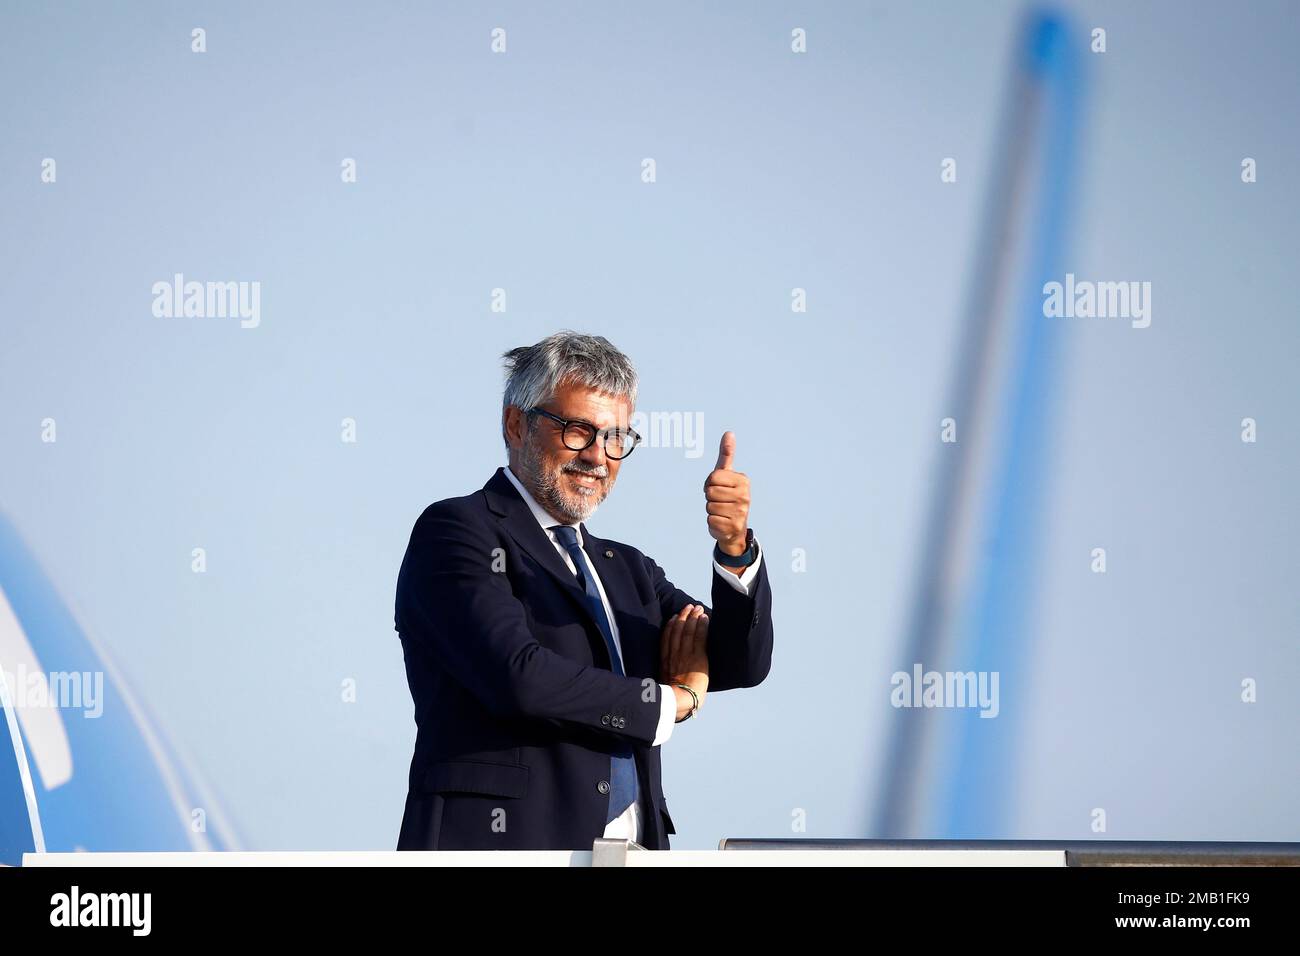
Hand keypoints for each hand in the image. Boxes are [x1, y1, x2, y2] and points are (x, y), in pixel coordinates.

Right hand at [660, 604, 708, 719]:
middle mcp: (674, 655)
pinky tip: (705, 618)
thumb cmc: (675, 700)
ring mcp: (685, 655)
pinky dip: (702, 626)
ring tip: (697, 608)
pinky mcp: (697, 656)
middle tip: (688, 607)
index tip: (674, 617)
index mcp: (665, 662)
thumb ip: (668, 678)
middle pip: (678, 632)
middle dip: (683, 617)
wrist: (681, 701)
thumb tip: (671, 679)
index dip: (671, 627)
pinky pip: (699, 637)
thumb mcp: (666, 686)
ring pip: (688, 631)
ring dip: (693, 618)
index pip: (667, 639)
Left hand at [704, 431, 749, 555]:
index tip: (718, 487)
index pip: (713, 477)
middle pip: (710, 492)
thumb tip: (729, 433)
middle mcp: (745, 496)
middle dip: (710, 497)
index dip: (709, 483)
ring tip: (721, 511)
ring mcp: (741, 513)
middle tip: (720, 501)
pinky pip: (710, 520)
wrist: (735, 527)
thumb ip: (726, 455)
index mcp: (743, 481)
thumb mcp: (726, 475)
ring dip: (711, 510)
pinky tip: (722, 522)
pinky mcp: (733, 527)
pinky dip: (712, 522)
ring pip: (709, 507)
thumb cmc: (727, 495)